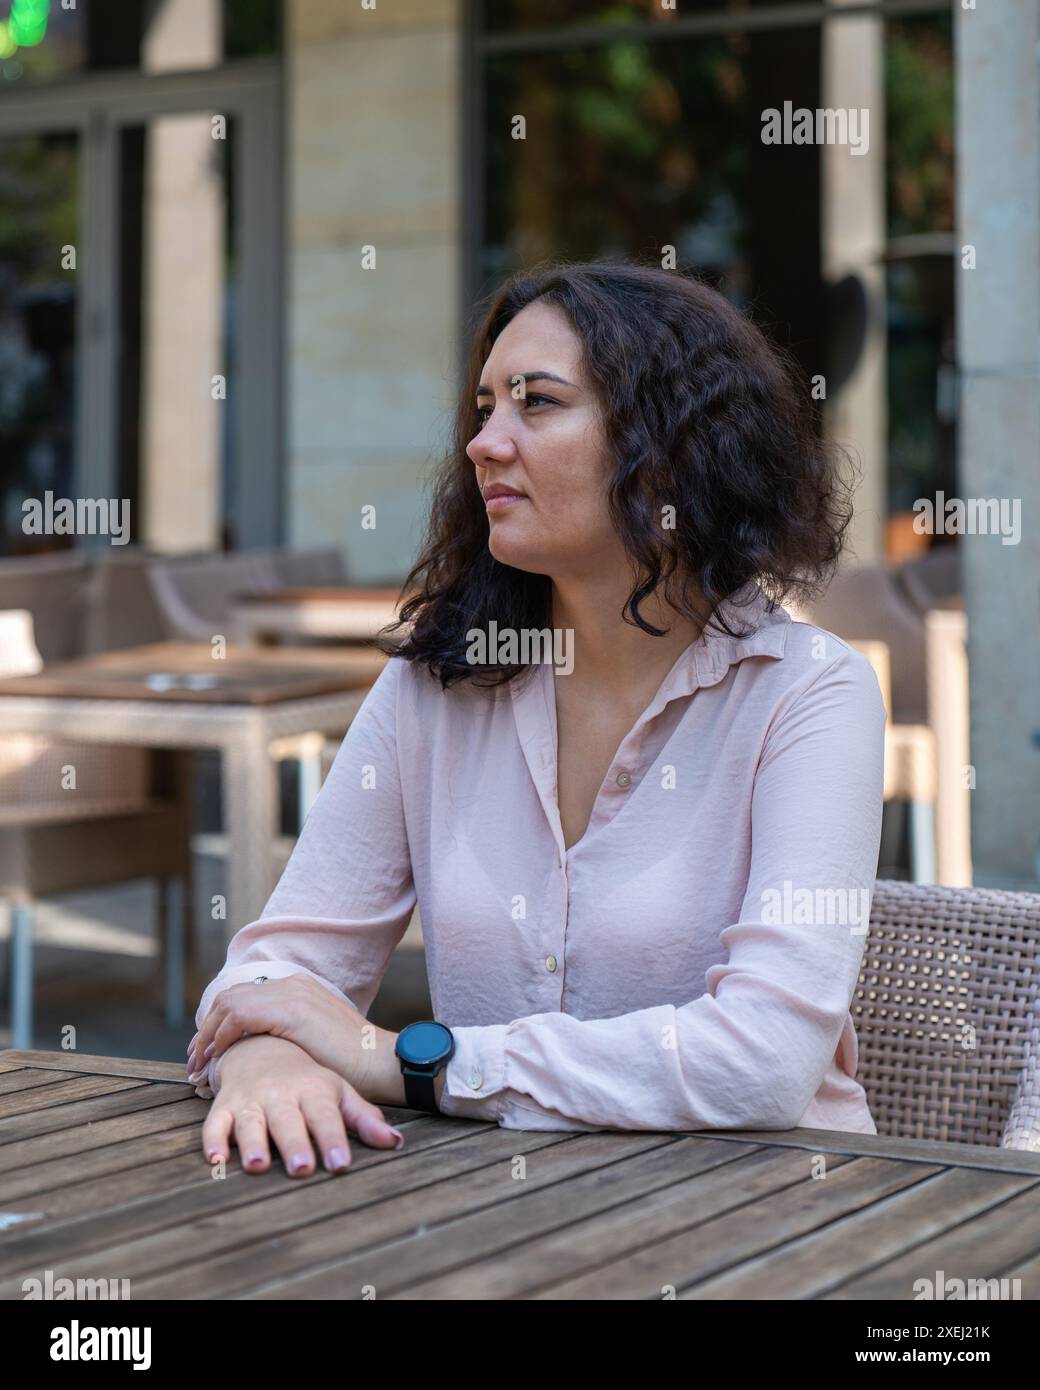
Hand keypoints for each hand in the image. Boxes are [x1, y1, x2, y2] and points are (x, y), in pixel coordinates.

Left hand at [188, 973, 397, 1099]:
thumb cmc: (353, 1063)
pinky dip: (222, 1038)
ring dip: (208, 1035)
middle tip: (194, 1059)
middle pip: (229, 996)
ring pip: (228, 1004)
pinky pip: (239, 1018)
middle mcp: (291, 984)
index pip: (243, 996)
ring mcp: (291, 994)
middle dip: (206, 1028)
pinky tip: (218, 1060)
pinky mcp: (290, 1011)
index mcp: (297, 987)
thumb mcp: (314, 1042)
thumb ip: (288, 1037)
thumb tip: (261, 1053)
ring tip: (199, 1065)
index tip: (206, 1050)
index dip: (218, 1022)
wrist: (381, 1062)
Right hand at [201, 1034, 403, 1176]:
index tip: (340, 1164)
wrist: (264, 1047)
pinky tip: (216, 1160)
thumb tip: (395, 1142)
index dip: (333, 1139)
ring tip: (257, 1165)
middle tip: (301, 1168)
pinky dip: (213, 1140)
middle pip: (288, 1120)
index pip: (325, 1116)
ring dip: (252, 1143)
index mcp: (313, 1090)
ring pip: (250, 1122)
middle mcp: (281, 1094)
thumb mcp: (338, 1092)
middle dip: (294, 1143)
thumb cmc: (308, 1081)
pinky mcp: (226, 1106)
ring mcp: (252, 1099)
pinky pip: (214, 1123)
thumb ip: (363, 1118)